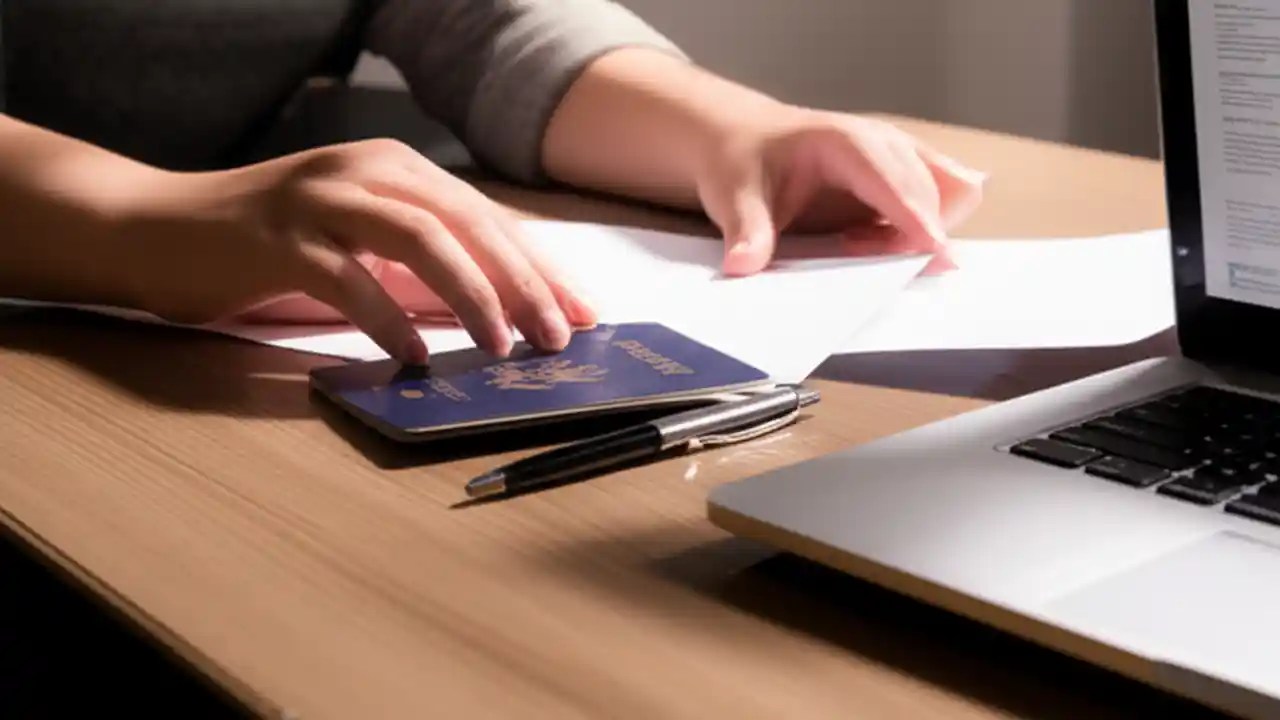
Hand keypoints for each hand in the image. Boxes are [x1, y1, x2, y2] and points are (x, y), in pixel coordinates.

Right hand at [117, 139, 596, 362]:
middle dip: (523, 284)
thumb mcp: (359, 245)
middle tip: (557, 338)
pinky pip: (349, 279)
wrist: (158, 226)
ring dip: (472, 295)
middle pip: (468, 223)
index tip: (584, 314)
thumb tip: (497, 315)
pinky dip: (388, 320)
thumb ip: (421, 270)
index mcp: (397, 169)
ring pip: (421, 240)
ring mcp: (322, 199)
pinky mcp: (280, 237)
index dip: (541, 267)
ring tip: (503, 347)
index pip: (488, 219)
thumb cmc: (269, 245)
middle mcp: (367, 170)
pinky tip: (414, 358)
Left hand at [695, 109, 986, 275]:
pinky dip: (920, 228)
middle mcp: (882, 141)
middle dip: (910, 236)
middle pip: (933, 192)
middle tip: (850, 249)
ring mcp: (899, 155)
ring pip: (951, 194)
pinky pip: (943, 202)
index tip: (937, 255)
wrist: (743, 139)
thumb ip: (747, 233)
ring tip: (857, 239)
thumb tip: (743, 264)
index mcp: (845, 141)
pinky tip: (869, 233)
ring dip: (920, 230)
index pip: (895, 179)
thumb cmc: (744, 162)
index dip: (918, 217)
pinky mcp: (904, 174)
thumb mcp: (734, 198)